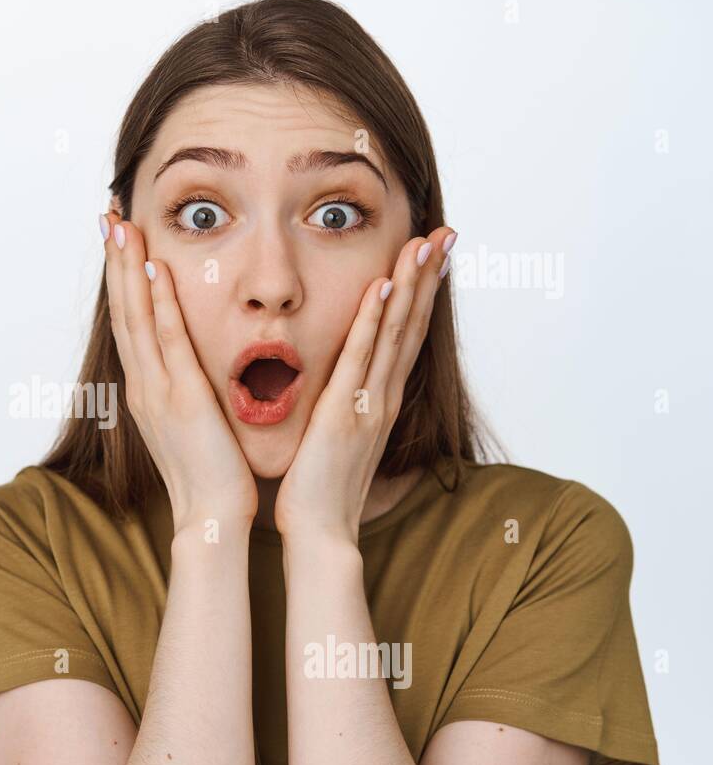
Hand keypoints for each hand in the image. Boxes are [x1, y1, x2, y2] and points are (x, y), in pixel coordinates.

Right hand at [100, 212, 256, 533]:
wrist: (210, 516)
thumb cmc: (210, 473)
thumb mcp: (193, 422)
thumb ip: (188, 388)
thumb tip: (192, 365)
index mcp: (147, 388)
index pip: (131, 320)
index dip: (122, 276)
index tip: (119, 235)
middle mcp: (144, 384)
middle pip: (123, 309)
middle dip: (115, 259)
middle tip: (108, 211)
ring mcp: (158, 390)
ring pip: (137, 317)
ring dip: (128, 268)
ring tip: (120, 224)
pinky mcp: (181, 398)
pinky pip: (167, 341)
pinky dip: (159, 303)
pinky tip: (155, 269)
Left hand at [274, 226, 456, 543]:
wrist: (319, 533)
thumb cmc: (319, 489)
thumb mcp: (335, 438)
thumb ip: (342, 407)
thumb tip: (339, 386)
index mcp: (379, 399)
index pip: (405, 336)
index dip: (421, 294)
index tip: (432, 255)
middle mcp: (383, 396)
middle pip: (413, 324)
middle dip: (429, 276)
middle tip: (446, 232)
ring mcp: (369, 403)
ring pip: (396, 332)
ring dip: (411, 284)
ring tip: (426, 242)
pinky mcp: (346, 412)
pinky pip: (362, 357)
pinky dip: (374, 319)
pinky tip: (383, 285)